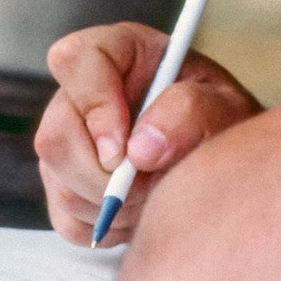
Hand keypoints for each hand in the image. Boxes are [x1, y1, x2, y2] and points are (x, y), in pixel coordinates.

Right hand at [35, 21, 259, 245]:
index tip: (123, 149)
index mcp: (120, 54)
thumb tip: (142, 148)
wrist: (221, 164)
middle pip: (55, 134)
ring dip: (111, 203)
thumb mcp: (225, 105)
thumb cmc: (222, 122)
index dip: (93, 105)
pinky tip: (140, 210)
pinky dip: (107, 226)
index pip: (76, 60)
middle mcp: (84, 94)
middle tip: (150, 184)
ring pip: (59, 180)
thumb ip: (191, 111)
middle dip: (103, 175)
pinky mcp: (65, 185)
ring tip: (156, 193)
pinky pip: (67, 218)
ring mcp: (69, 141)